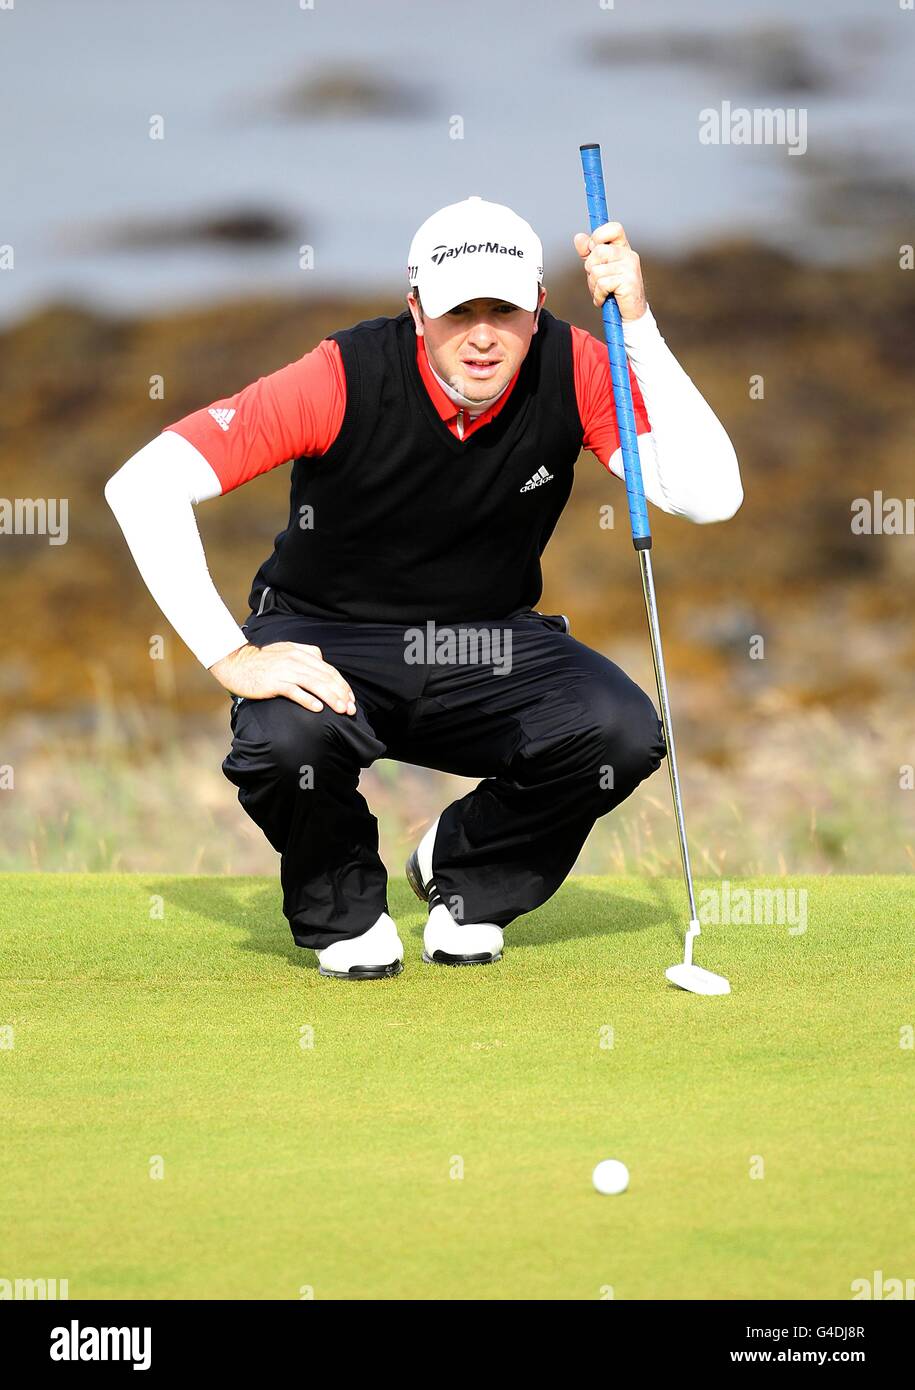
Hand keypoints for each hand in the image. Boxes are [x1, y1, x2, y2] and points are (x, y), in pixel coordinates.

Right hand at [209, 641, 356, 714]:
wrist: (235, 662)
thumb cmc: (260, 660)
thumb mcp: (285, 649)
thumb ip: (305, 652)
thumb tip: (321, 658)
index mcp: (301, 654)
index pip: (329, 670)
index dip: (342, 685)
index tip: (351, 699)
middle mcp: (296, 661)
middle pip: (325, 678)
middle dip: (342, 694)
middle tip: (351, 709)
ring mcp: (285, 671)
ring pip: (314, 684)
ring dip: (331, 698)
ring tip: (341, 710)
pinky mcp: (274, 682)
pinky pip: (294, 691)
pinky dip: (307, 699)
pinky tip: (318, 708)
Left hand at [573, 221, 646, 320]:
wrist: (630, 315)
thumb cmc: (613, 291)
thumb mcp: (598, 269)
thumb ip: (588, 253)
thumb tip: (578, 237)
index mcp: (623, 248)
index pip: (613, 228)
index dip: (599, 236)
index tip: (593, 250)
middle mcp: (629, 255)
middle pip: (598, 252)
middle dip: (591, 269)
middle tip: (598, 281)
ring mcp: (630, 268)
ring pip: (597, 270)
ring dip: (594, 286)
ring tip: (603, 292)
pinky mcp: (629, 282)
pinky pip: (602, 284)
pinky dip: (598, 295)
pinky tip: (605, 299)